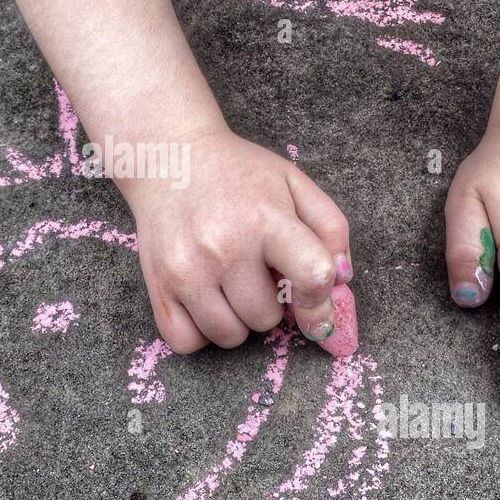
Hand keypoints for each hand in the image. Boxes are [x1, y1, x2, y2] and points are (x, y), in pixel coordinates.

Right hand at [118, 127, 354, 354]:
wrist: (168, 156)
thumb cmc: (238, 172)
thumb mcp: (293, 182)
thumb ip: (331, 227)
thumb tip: (340, 279)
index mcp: (266, 219)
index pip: (311, 277)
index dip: (320, 304)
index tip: (315, 310)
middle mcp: (224, 248)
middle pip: (266, 318)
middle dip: (269, 304)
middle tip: (256, 275)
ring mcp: (186, 270)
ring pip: (229, 336)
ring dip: (236, 320)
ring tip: (230, 286)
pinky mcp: (158, 285)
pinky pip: (186, 342)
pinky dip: (199, 332)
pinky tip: (203, 302)